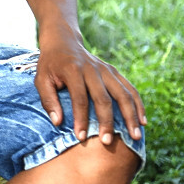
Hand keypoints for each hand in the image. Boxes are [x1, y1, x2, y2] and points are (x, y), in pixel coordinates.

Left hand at [35, 30, 145, 145]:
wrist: (63, 41)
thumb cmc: (50, 65)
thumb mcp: (41, 78)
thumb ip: (47, 100)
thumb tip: (57, 122)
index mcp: (72, 70)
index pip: (79, 98)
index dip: (81, 119)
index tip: (81, 137)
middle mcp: (91, 69)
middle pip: (103, 98)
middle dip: (106, 122)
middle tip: (107, 142)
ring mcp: (105, 69)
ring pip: (123, 94)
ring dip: (130, 116)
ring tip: (135, 136)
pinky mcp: (114, 71)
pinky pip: (130, 89)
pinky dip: (138, 105)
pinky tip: (143, 121)